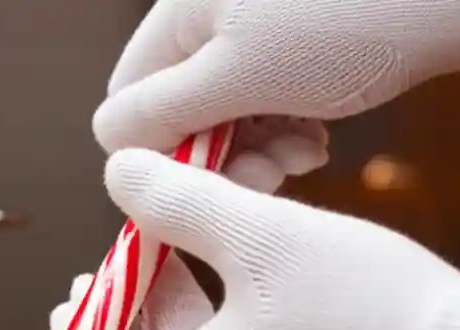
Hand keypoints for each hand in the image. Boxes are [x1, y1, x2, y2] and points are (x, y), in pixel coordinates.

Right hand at [93, 0, 459, 154]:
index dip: (158, 151)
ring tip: (301, 157)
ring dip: (256, 149)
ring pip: (228, 112)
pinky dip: (287, 130)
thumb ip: (160, 111)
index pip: (128, 98)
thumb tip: (108, 142)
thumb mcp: (238, 76)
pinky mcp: (306, 42)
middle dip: (217, 155)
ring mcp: (261, 26)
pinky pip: (270, 101)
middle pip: (179, 108)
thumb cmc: (352, 24)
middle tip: (268, 176)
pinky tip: (318, 140)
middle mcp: (213, 12)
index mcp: (181, 11)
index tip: (210, 182)